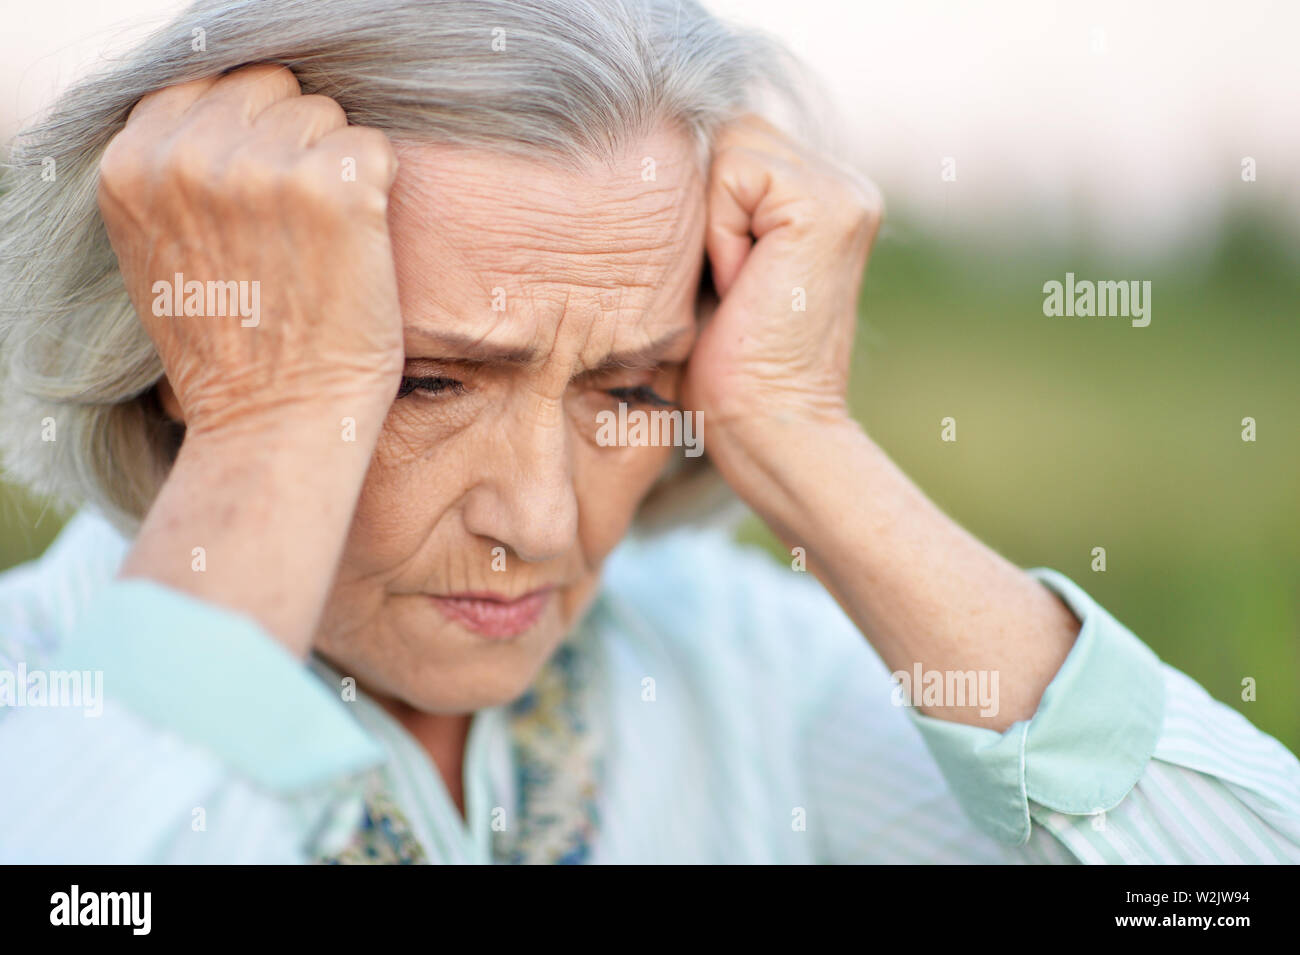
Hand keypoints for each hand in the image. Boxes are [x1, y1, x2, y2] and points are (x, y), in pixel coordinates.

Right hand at [97, 64, 402, 435]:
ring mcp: (263, 167)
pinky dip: (380, 192)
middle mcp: (189, 153)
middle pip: (272, 90)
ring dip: (336, 170)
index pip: (209, 83)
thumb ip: (175, 173)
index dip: (247, 131)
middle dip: (293, 142)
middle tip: (296, 227)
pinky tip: (357, 251)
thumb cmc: (229, 352)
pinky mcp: (334, 188)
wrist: (272, 424)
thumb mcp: (158, 249)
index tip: (260, 195)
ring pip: (326, 116)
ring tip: (321, 248)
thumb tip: (233, 116)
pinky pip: (376, 148)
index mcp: (131, 162)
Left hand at [683, 115, 881, 473]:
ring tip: (736, 286)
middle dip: (706, 207)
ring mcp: (843, 190)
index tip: (720, 283)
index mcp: (822, 199)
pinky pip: (734, 170)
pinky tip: (742, 285)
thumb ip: (711, 210)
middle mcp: (844, 185)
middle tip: (728, 287)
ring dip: (712, 221)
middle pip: (729, 132)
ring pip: (730, 143)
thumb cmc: (728, 374)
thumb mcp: (711, 274)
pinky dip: (720, 232)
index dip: (702, 207)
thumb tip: (655, 150)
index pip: (732, 144)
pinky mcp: (826, 203)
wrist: (769, 430)